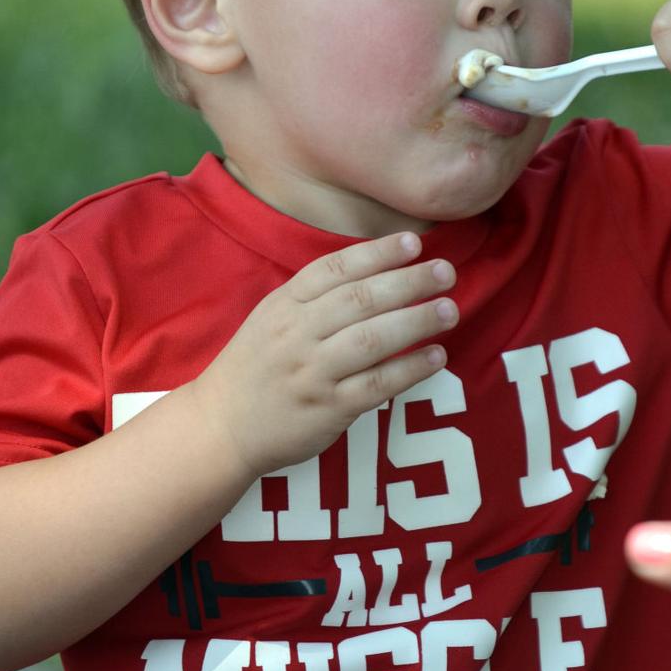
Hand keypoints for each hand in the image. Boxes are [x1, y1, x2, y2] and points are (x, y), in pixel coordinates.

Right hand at [191, 232, 457, 479]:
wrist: (220, 427)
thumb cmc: (256, 367)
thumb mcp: (272, 319)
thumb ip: (315, 297)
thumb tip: (379, 272)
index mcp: (284, 305)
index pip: (335, 269)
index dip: (377, 253)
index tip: (414, 243)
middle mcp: (297, 334)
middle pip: (360, 299)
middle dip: (408, 282)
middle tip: (447, 272)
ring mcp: (312, 372)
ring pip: (372, 340)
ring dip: (416, 321)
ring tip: (450, 310)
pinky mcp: (327, 409)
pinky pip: (376, 385)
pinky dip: (409, 369)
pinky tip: (436, 356)